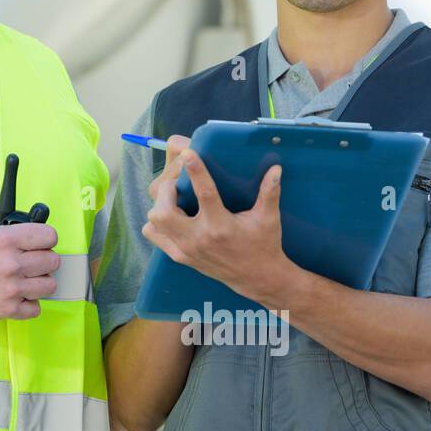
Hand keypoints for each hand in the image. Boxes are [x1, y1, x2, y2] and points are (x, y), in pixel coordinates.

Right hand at [0, 209, 60, 319]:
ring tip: (26, 277)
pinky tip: (19, 294)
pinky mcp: (6, 309)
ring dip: (40, 280)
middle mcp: (11, 264)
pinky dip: (30, 302)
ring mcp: (10, 289)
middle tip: (32, 259)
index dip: (45, 237)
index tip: (40, 241)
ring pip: (49, 285)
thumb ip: (1, 216)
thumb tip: (22, 217)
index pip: (49, 236)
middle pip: (53, 261)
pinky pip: (36, 308)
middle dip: (44, 258)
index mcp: (5, 240)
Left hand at [142, 147, 289, 304]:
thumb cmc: (263, 245)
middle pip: (164, 211)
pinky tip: (171, 216)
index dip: (196, 171)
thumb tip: (276, 169)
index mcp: (221, 226)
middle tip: (178, 182)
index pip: (205, 194)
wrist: (257, 278)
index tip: (188, 153)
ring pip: (155, 223)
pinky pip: (155, 236)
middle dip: (167, 190)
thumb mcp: (268, 219)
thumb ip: (270, 192)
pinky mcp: (180, 257)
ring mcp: (186, 249)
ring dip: (159, 206)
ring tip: (173, 198)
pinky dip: (156, 223)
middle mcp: (199, 238)